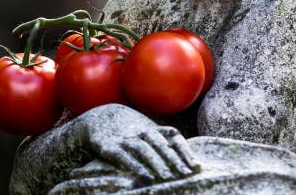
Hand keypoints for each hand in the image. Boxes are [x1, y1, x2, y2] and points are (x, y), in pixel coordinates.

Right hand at [77, 103, 199, 183]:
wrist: (99, 118)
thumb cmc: (132, 131)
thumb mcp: (150, 133)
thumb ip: (167, 143)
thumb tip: (192, 162)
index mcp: (154, 128)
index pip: (174, 137)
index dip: (185, 151)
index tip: (196, 166)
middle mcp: (142, 131)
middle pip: (161, 145)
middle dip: (174, 160)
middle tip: (185, 174)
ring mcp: (126, 138)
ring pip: (143, 149)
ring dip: (156, 163)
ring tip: (167, 178)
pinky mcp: (108, 146)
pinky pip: (122, 156)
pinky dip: (133, 166)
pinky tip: (143, 176)